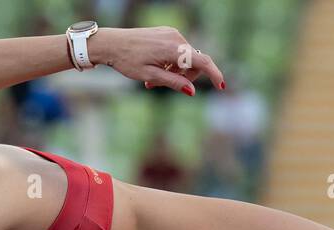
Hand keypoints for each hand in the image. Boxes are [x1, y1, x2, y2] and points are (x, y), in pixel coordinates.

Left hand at [90, 26, 224, 94]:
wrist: (111, 43)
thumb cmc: (127, 61)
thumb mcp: (150, 76)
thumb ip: (173, 83)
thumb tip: (191, 91)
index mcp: (173, 49)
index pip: (202, 61)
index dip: (214, 74)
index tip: (222, 86)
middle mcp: (176, 38)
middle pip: (193, 62)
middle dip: (183, 78)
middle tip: (157, 88)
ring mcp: (171, 33)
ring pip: (184, 58)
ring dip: (173, 72)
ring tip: (150, 81)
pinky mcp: (166, 32)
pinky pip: (176, 51)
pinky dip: (169, 63)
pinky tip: (153, 68)